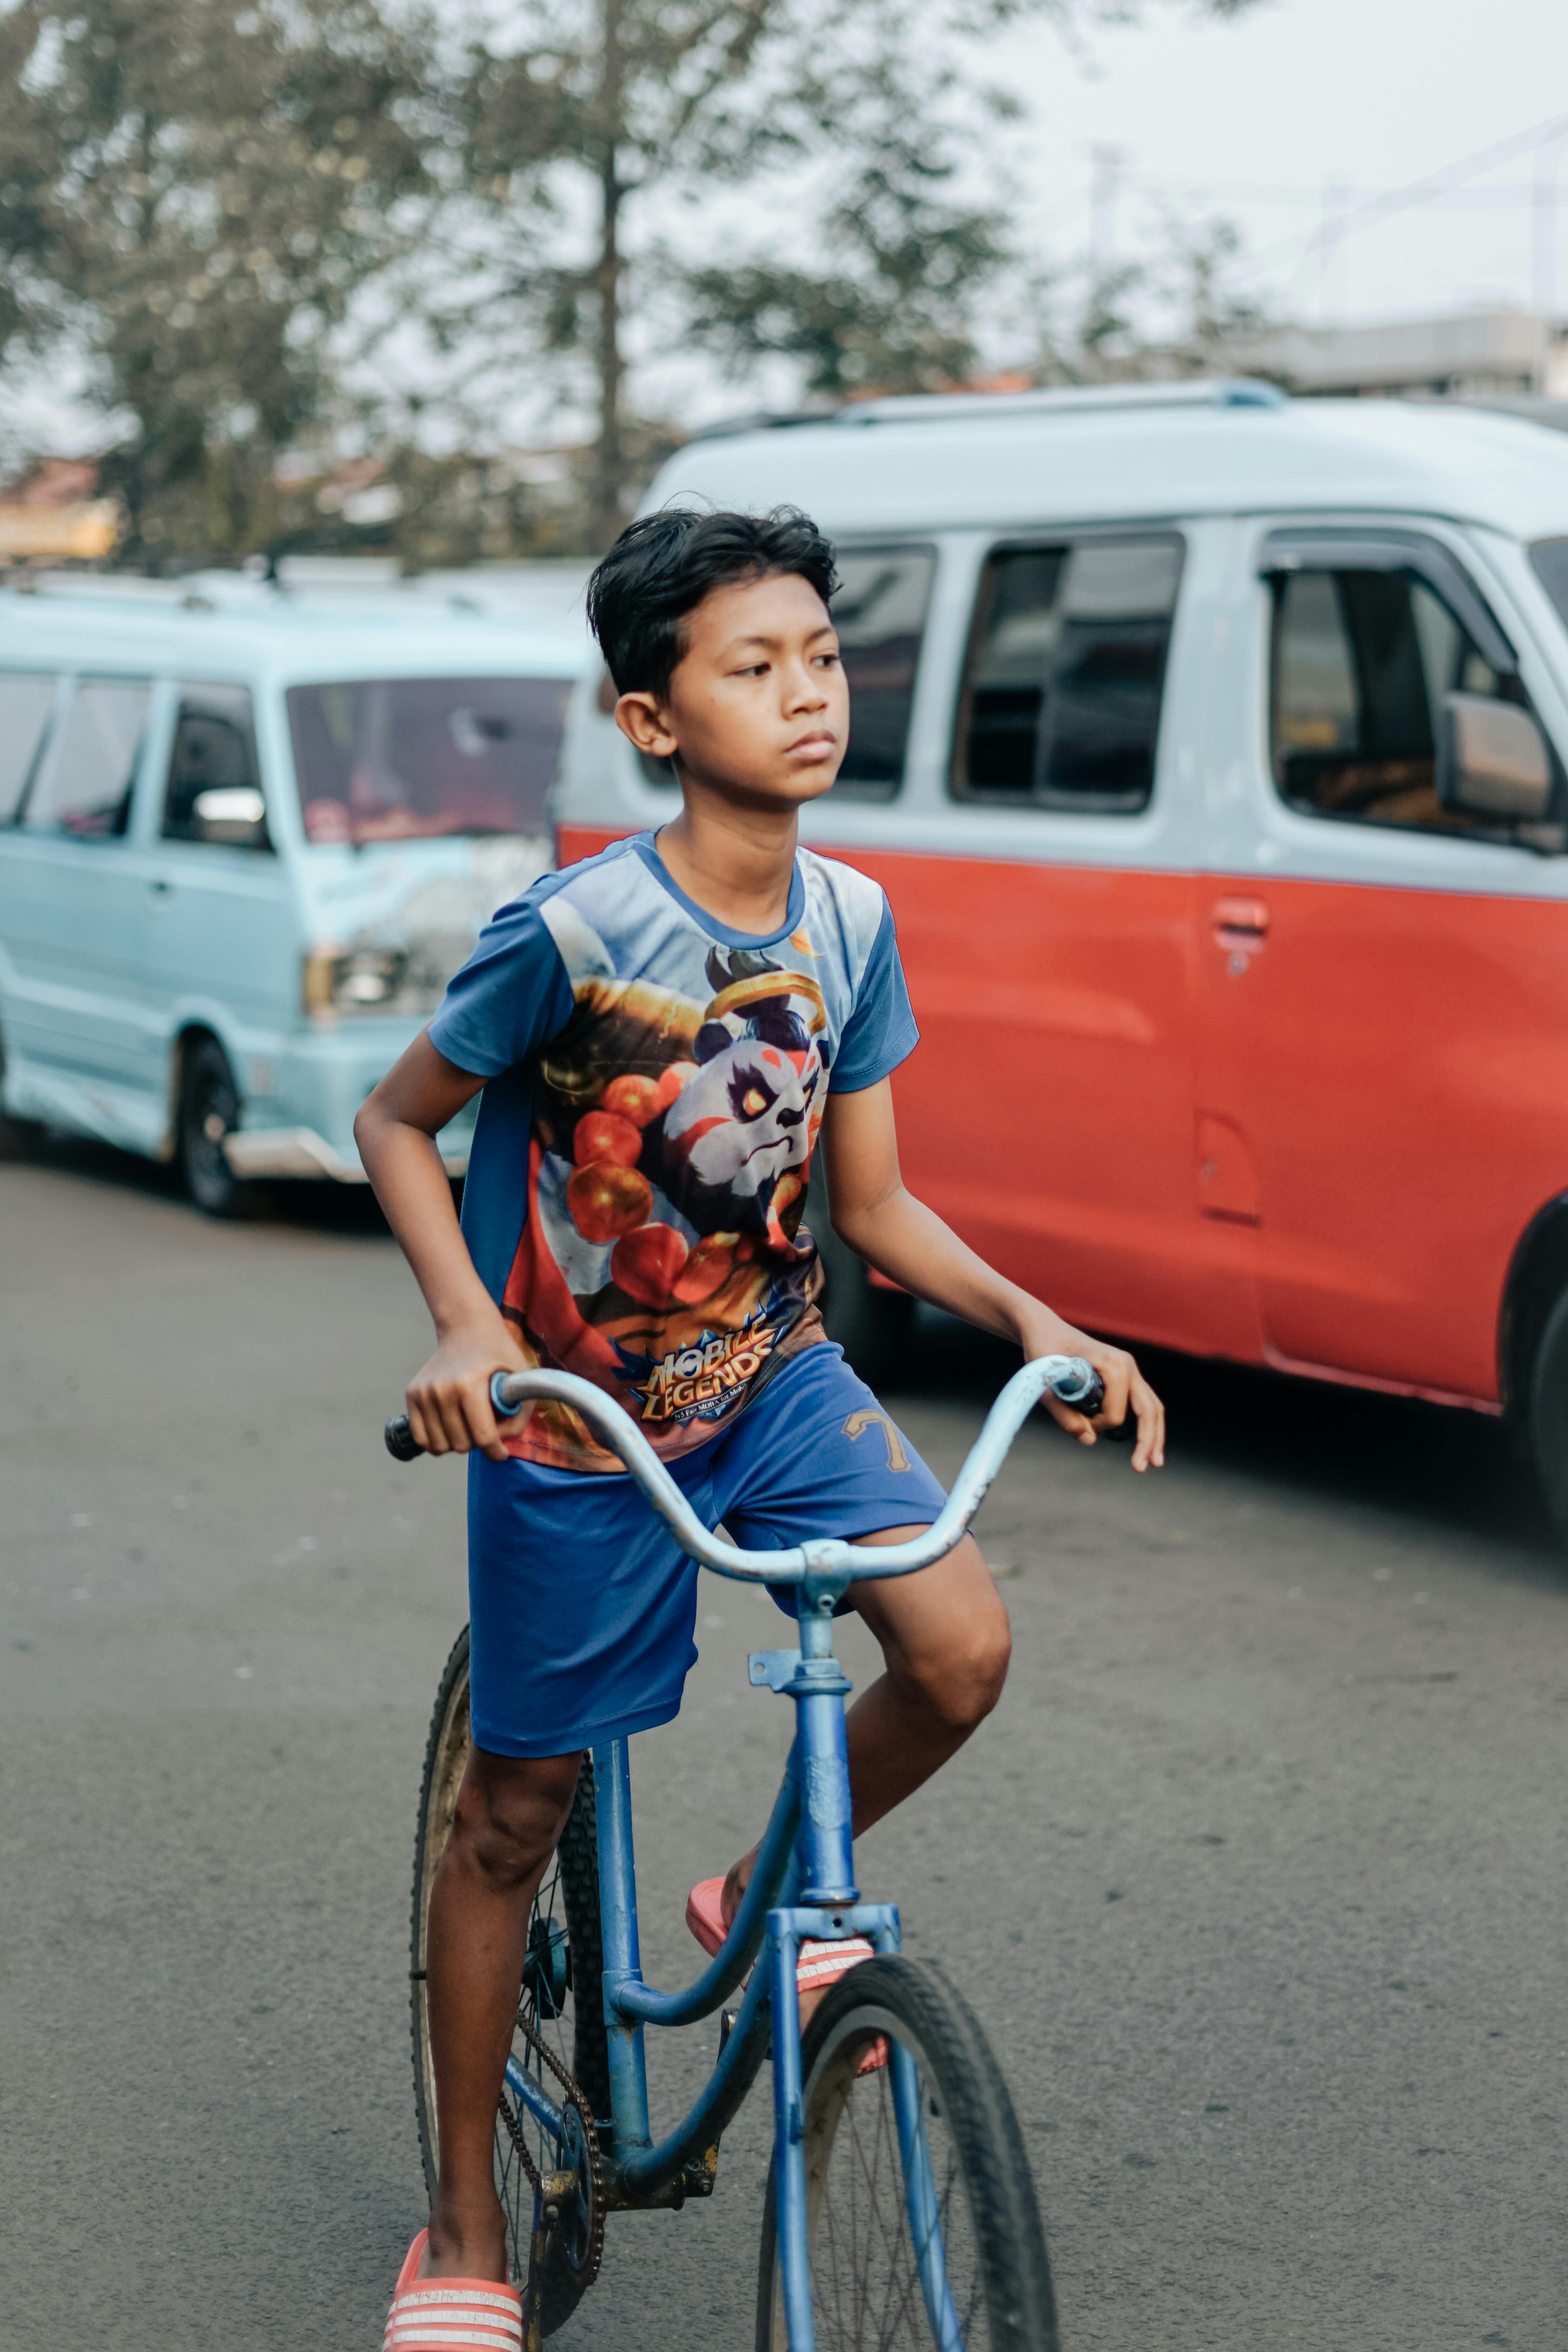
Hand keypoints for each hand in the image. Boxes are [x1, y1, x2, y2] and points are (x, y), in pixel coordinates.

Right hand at [405, 1317, 533, 1462]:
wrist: (467, 1329)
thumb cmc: (498, 1356)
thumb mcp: (520, 1380)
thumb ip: (517, 1417)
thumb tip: (499, 1445)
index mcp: (470, 1386)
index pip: (483, 1437)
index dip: (496, 1451)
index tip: (501, 1452)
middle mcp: (442, 1390)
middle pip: (460, 1444)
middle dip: (477, 1444)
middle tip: (485, 1430)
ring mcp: (424, 1392)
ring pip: (439, 1446)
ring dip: (457, 1444)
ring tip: (468, 1430)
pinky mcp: (412, 1394)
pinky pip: (420, 1437)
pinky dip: (436, 1442)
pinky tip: (450, 1432)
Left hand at [1017, 1311, 1165, 1472]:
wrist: (1043, 1328)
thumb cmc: (1042, 1352)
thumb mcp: (1045, 1386)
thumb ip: (1065, 1416)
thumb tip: (1090, 1440)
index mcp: (1112, 1365)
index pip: (1116, 1413)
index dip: (1098, 1428)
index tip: (1079, 1424)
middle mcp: (1127, 1365)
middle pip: (1148, 1410)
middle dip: (1148, 1441)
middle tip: (1142, 1468)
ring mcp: (1129, 1368)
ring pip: (1151, 1407)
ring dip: (1153, 1435)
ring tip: (1153, 1462)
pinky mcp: (1124, 1373)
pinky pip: (1143, 1401)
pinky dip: (1147, 1422)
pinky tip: (1146, 1441)